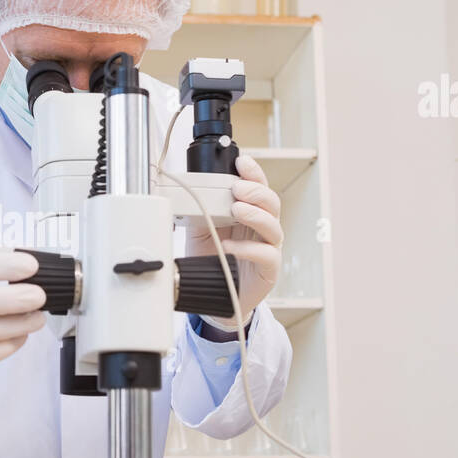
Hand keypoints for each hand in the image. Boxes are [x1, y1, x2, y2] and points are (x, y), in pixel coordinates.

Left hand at [186, 154, 282, 328]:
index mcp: (250, 214)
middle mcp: (263, 228)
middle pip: (272, 202)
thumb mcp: (201, 229)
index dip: (254, 173)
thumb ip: (199, 210)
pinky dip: (248, 248)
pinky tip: (230, 245)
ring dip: (255, 214)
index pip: (258, 188)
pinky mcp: (269, 270)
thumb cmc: (213, 259)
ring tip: (237, 209)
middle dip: (256, 191)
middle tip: (237, 188)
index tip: (241, 161)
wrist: (215, 296)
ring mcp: (269, 248)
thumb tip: (183, 190)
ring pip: (273, 226)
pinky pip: (267, 255)